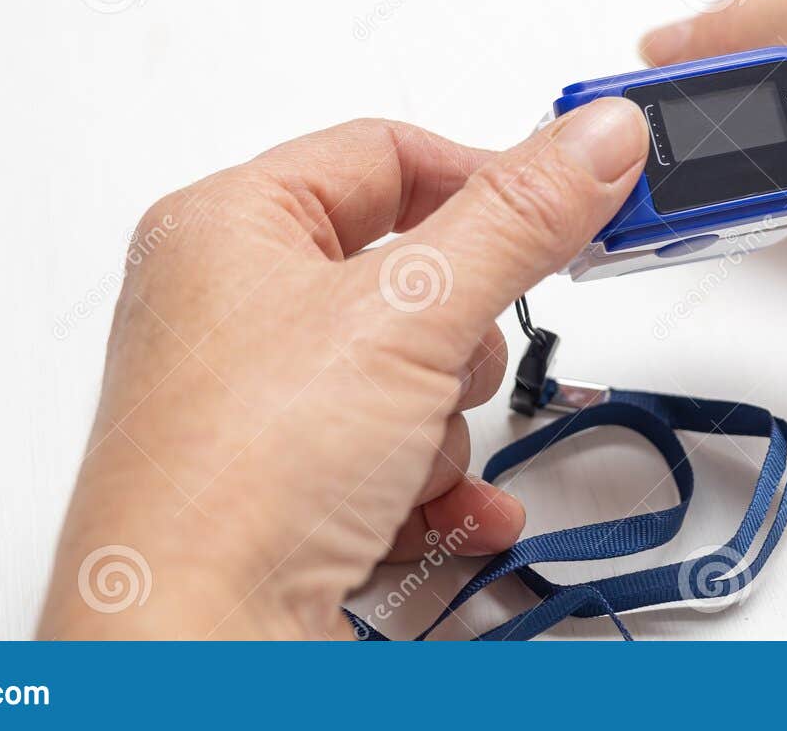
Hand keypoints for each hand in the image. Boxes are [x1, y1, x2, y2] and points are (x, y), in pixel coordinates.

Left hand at [37, 98, 647, 638]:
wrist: (189, 650)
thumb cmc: (233, 480)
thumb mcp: (409, 317)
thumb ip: (518, 219)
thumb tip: (597, 136)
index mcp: (228, 226)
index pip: (385, 154)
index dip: (481, 178)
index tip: (562, 207)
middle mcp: (230, 306)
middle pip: (408, 276)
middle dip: (453, 340)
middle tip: (444, 365)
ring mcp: (253, 401)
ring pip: (409, 376)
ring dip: (437, 428)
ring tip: (399, 459)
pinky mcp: (279, 485)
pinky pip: (391, 457)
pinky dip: (430, 489)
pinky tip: (440, 515)